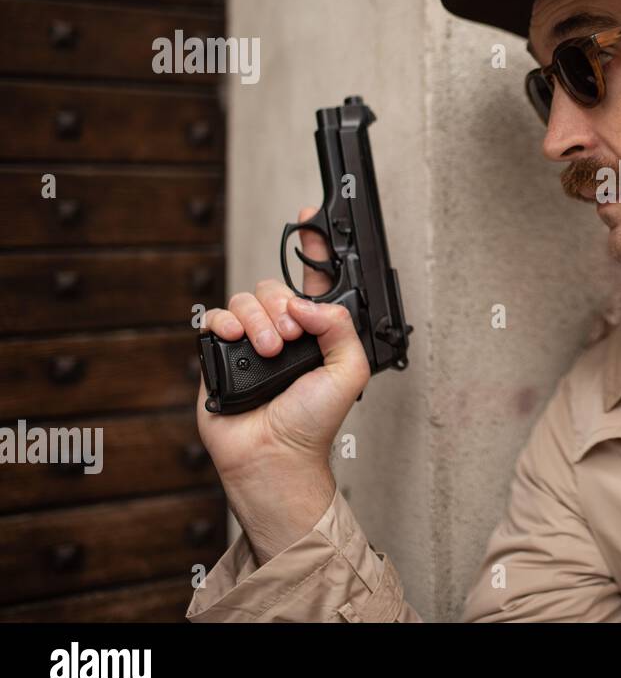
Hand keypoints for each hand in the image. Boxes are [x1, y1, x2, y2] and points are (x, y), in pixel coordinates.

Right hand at [194, 207, 369, 561]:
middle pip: (276, 288)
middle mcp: (283, 332)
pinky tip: (237, 339)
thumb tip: (310, 302)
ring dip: (259, 320)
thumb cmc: (312, 424)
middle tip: (290, 336)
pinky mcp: (220, 354)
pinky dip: (225, 323)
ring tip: (269, 350)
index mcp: (317, 332)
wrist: (273, 456)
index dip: (312, 249)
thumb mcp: (349, 371)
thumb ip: (341, 327)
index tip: (307, 221)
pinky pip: (215, 318)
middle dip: (284, 305)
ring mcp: (250, 341)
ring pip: (247, 300)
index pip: (314, 281)